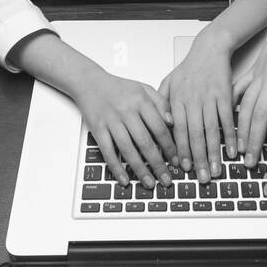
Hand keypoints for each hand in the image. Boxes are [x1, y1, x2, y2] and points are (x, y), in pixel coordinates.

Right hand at [74, 73, 177, 187]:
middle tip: (167, 180)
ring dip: (140, 170)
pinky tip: (124, 179)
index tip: (176, 161)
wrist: (90, 82)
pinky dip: (116, 167)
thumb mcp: (144, 89)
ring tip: (149, 184)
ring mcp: (111, 121)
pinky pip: (107, 151)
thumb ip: (161, 104)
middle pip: (145, 142)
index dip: (170, 147)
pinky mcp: (97, 129)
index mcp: (141, 101)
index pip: (159, 128)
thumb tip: (173, 123)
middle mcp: (126, 111)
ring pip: (128, 150)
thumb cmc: (119, 88)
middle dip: (158, 164)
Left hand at [158, 34, 235, 182]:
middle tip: (200, 178)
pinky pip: (228, 121)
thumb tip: (159, 125)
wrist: (209, 48)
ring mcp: (209, 99)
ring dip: (214, 153)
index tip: (183, 167)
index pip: (177, 131)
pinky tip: (233, 152)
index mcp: (177, 101)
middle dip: (198, 159)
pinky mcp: (225, 96)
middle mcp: (192, 101)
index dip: (181, 151)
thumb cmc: (189, 68)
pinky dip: (231, 137)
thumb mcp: (168, 83)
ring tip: (216, 171)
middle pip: (195, 135)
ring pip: (211, 131)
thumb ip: (162, 104)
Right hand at [233, 29, 266, 170]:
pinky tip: (224, 121)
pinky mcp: (250, 73)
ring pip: (244, 107)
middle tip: (250, 162)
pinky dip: (229, 107)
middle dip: (254, 142)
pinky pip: (236, 91)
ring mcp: (257, 77)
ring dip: (240, 130)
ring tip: (237, 150)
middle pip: (259, 117)